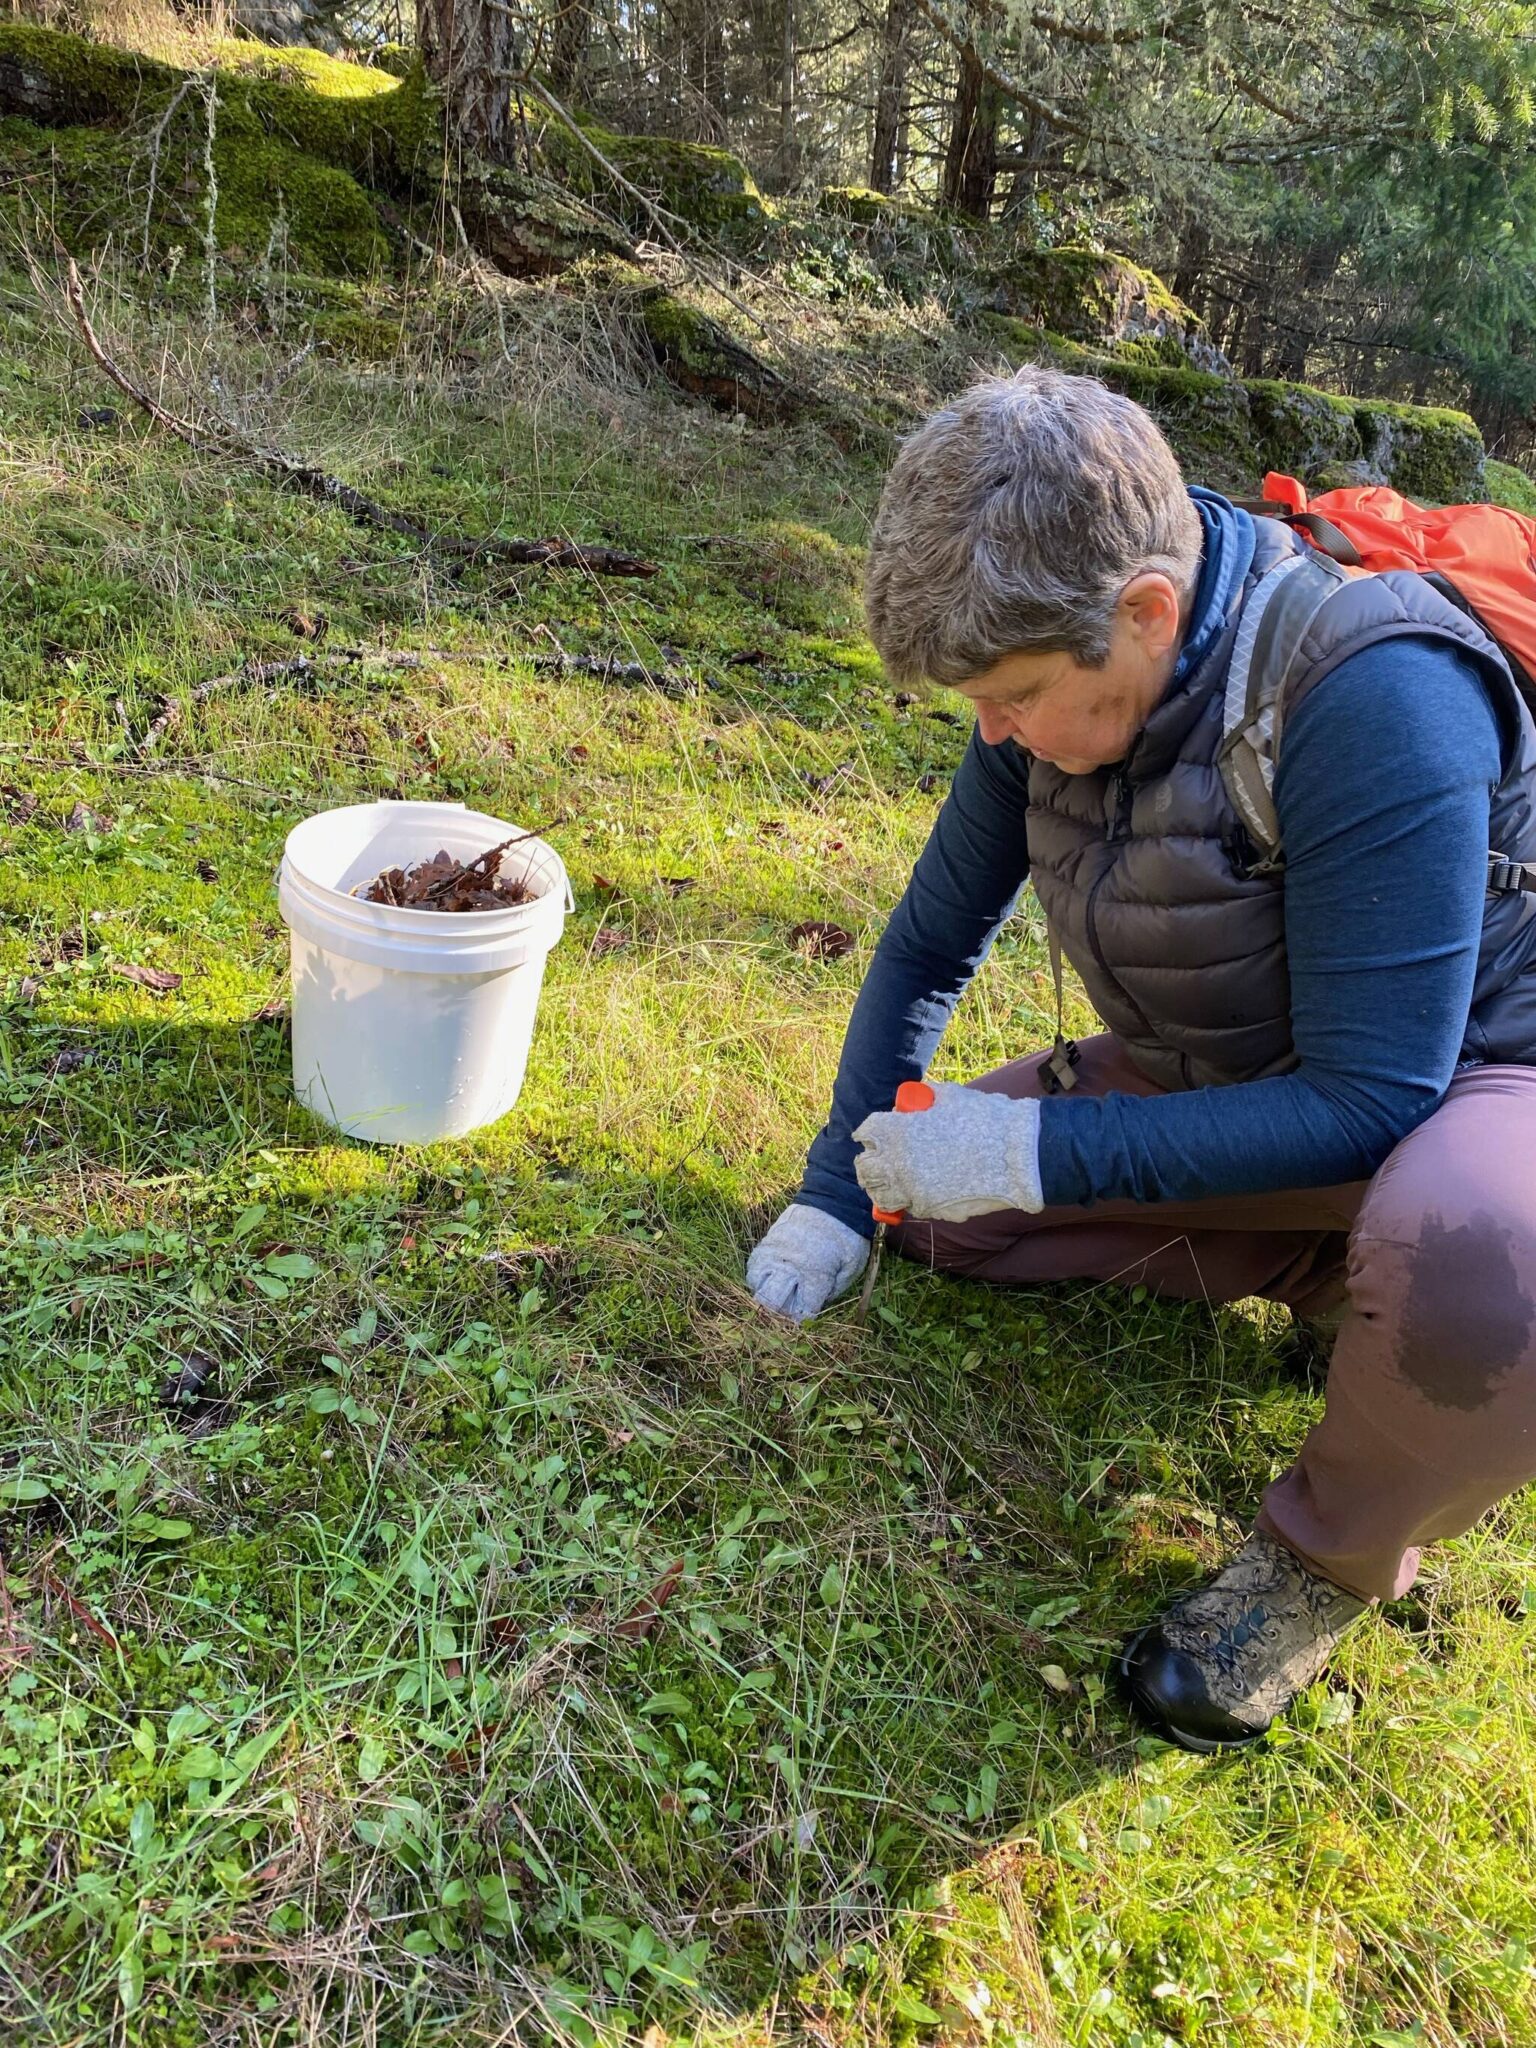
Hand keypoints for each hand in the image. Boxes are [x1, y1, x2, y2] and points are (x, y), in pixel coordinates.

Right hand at [747, 1203, 869, 1320]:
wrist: (834, 1202)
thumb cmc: (848, 1237)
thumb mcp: (852, 1267)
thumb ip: (834, 1290)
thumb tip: (817, 1303)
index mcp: (814, 1276)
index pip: (800, 1310)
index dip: (803, 1317)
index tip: (807, 1314)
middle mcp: (790, 1266)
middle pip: (772, 1301)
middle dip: (780, 1311)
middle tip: (789, 1308)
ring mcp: (776, 1253)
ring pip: (756, 1283)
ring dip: (764, 1292)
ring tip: (776, 1292)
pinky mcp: (768, 1242)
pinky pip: (754, 1264)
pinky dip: (758, 1275)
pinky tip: (769, 1277)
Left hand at [853, 1081, 1042, 1222]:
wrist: (1017, 1154)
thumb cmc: (987, 1119)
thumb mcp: (950, 1098)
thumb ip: (926, 1101)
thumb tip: (915, 1103)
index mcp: (898, 1131)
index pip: (867, 1132)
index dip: (870, 1132)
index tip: (875, 1134)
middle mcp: (898, 1163)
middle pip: (866, 1168)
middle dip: (870, 1162)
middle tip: (879, 1160)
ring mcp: (912, 1189)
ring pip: (882, 1194)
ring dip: (883, 1186)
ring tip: (893, 1181)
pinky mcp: (930, 1209)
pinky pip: (912, 1205)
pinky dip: (913, 1198)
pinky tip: (925, 1190)